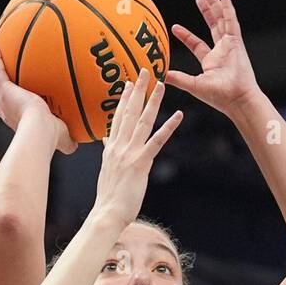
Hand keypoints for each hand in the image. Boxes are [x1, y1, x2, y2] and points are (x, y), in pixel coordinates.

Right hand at [0, 46, 76, 155]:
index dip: (2, 100)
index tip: (3, 91)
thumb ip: (66, 140)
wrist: (41, 130)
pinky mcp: (6, 90)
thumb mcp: (59, 137)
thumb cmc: (50, 137)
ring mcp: (4, 99)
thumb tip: (76, 146)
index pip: (4, 107)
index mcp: (14, 118)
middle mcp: (6, 109)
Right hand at [91, 69, 182, 228]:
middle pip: (129, 112)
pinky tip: (178, 115)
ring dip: (153, 102)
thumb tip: (106, 139)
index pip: (118, 117)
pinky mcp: (140, 163)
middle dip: (137, 91)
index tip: (128, 83)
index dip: (124, 99)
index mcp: (111, 147)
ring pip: (143, 122)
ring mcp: (129, 153)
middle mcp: (119, 146)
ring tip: (162, 85)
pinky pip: (157, 141)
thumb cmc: (109, 196)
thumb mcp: (106, 169)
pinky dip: (168, 127)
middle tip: (145, 71)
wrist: (107, 213)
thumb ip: (108, 151)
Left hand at [166, 0, 258, 115]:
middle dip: (206, 11)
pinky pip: (231, 20)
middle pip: (212, 26)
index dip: (186, 36)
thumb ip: (179, 79)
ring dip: (214, 5)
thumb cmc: (220, 97)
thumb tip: (160, 76)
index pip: (197, 44)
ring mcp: (230, 45)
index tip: (174, 27)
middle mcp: (221, 51)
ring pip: (221, 19)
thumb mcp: (194, 86)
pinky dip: (228, 7)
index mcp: (211, 62)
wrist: (237, 98)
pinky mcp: (237, 41)